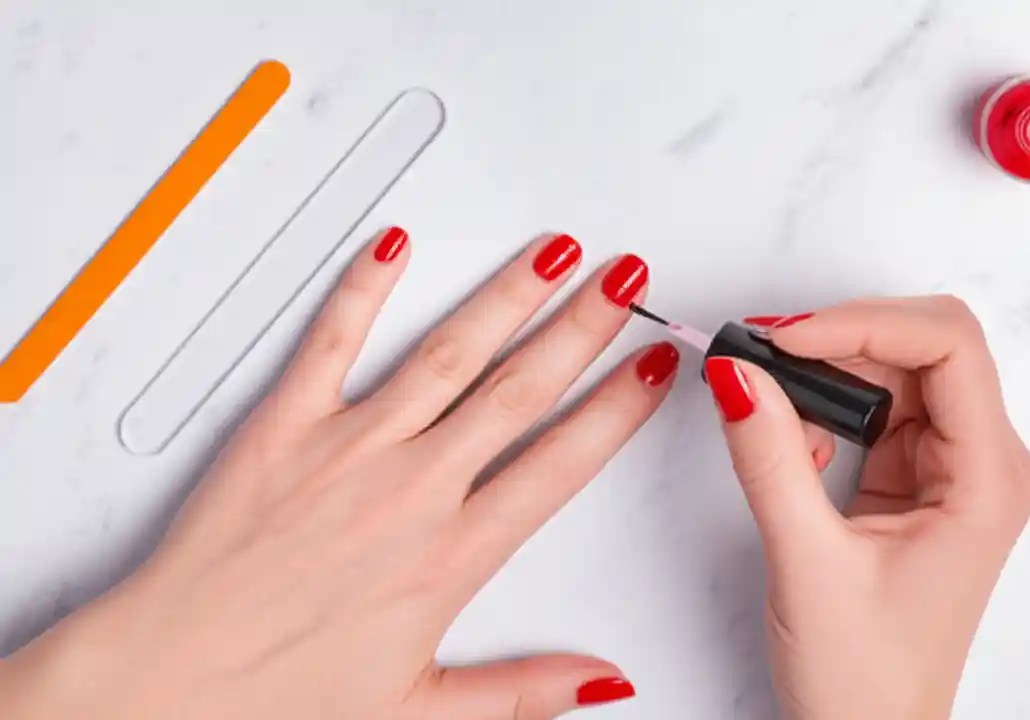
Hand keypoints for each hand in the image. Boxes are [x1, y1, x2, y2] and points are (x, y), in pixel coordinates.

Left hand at [0, 230, 676, 718]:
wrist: (166, 684)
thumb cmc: (278, 698)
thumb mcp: (422, 713)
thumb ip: (524, 690)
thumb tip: (602, 680)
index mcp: (452, 556)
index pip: (562, 462)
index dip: (620, 408)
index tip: (655, 367)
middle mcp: (410, 490)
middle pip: (520, 390)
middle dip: (585, 326)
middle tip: (625, 281)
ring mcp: (348, 450)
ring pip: (448, 355)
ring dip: (508, 297)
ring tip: (552, 255)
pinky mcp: (283, 429)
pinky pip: (329, 343)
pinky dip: (363, 289)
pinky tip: (394, 248)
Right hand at [711, 298, 1029, 719]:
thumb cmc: (866, 677)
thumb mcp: (807, 561)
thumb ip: (769, 458)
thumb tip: (739, 373)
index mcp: (988, 479)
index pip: (948, 346)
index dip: (865, 323)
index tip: (787, 336)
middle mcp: (982, 463)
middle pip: (923, 344)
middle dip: (841, 337)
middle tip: (763, 351)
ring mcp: (949, 467)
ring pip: (893, 368)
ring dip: (827, 371)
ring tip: (769, 408)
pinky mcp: (913, 476)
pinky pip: (873, 405)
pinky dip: (823, 405)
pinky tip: (791, 440)